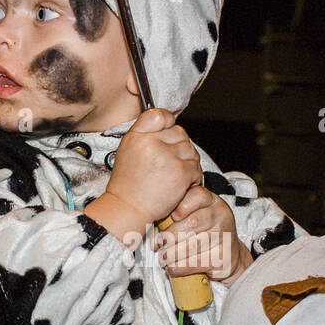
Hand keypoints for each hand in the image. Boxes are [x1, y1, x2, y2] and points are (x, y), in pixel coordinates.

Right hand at [106, 108, 201, 224]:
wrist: (128, 209)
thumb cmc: (128, 185)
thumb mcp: (128, 151)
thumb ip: (145, 135)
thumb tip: (166, 125)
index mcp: (137, 136)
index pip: (159, 115)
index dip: (168, 123)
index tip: (169, 133)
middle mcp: (151, 142)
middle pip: (180, 132)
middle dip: (179, 147)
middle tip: (171, 162)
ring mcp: (167, 156)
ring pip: (190, 149)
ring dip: (187, 162)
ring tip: (174, 174)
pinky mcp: (180, 171)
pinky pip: (195, 166)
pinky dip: (192, 176)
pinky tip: (179, 184)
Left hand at [155, 185, 252, 283]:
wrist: (229, 255)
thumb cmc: (205, 231)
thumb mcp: (196, 214)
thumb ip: (179, 208)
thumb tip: (154, 215)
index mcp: (212, 201)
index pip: (197, 195)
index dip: (181, 206)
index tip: (169, 217)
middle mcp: (221, 215)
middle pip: (192, 222)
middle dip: (171, 235)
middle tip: (159, 243)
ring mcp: (225, 236)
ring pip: (193, 245)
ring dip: (172, 253)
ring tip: (163, 257)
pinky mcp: (223, 257)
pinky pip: (196, 262)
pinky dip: (179, 267)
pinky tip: (171, 267)